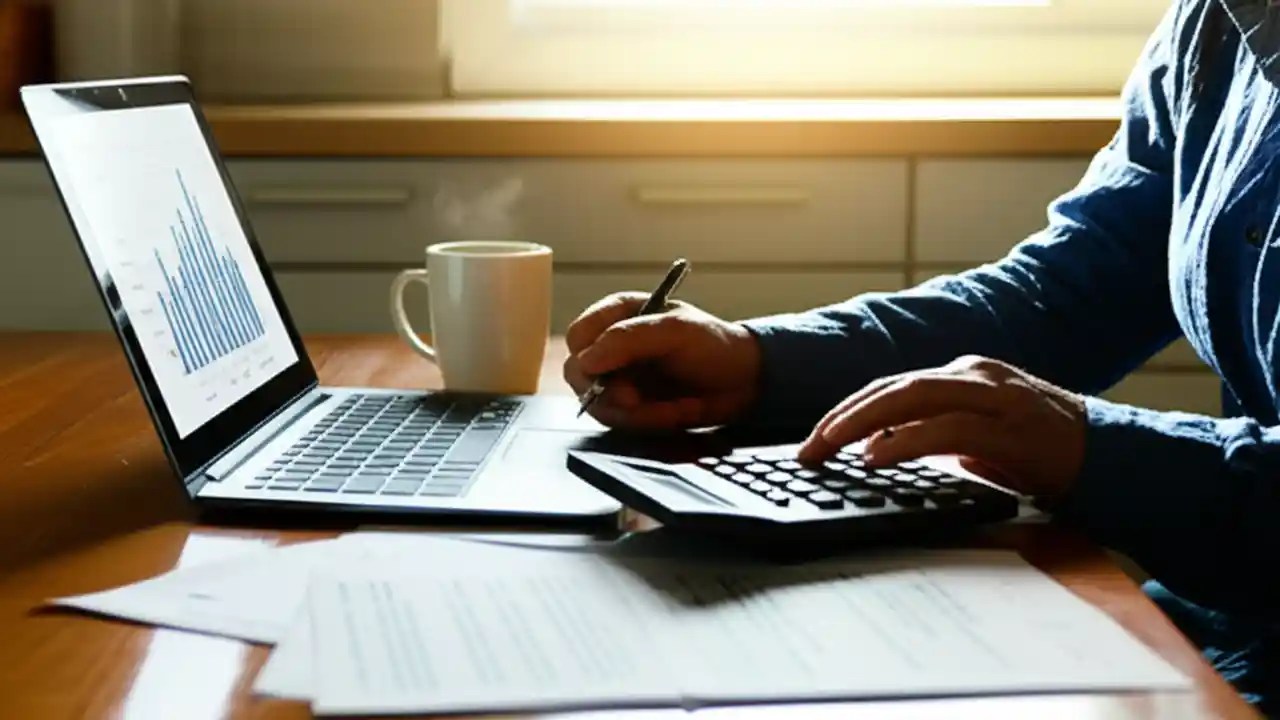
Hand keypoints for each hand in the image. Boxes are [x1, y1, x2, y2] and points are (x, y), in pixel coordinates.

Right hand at [564, 293, 762, 429]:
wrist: (745, 382)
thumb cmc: (714, 345)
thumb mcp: (675, 332)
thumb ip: (628, 339)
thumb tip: (587, 360)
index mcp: (619, 314)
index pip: (580, 336)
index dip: (590, 356)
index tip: (613, 371)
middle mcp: (612, 346)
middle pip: (579, 375)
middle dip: (611, 393)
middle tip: (638, 401)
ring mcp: (620, 379)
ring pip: (599, 405)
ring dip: (639, 413)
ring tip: (676, 408)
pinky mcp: (631, 408)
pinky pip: (622, 424)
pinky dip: (651, 423)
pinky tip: (678, 413)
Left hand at [796, 355, 1086, 501]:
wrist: (1114, 460)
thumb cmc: (1043, 453)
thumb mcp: (982, 439)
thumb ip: (938, 436)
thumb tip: (883, 450)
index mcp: (965, 375)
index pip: (893, 387)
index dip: (850, 410)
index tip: (816, 437)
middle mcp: (975, 375)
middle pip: (894, 387)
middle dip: (844, 416)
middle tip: (808, 447)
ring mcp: (995, 397)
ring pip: (915, 398)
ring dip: (864, 422)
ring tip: (829, 445)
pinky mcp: (1010, 426)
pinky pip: (947, 429)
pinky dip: (906, 441)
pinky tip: (876, 457)